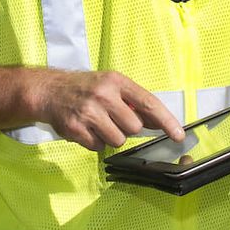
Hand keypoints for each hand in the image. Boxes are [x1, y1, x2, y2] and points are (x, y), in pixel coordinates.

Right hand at [35, 70, 184, 150]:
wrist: (50, 91)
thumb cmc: (86, 88)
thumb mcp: (111, 85)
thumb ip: (134, 102)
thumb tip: (158, 122)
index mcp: (116, 82)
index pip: (148, 103)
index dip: (167, 121)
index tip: (179, 135)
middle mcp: (103, 95)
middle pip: (134, 127)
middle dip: (126, 128)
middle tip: (112, 118)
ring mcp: (88, 112)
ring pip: (117, 140)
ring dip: (110, 136)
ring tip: (98, 123)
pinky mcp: (75, 129)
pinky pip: (98, 147)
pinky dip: (95, 141)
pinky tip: (86, 128)